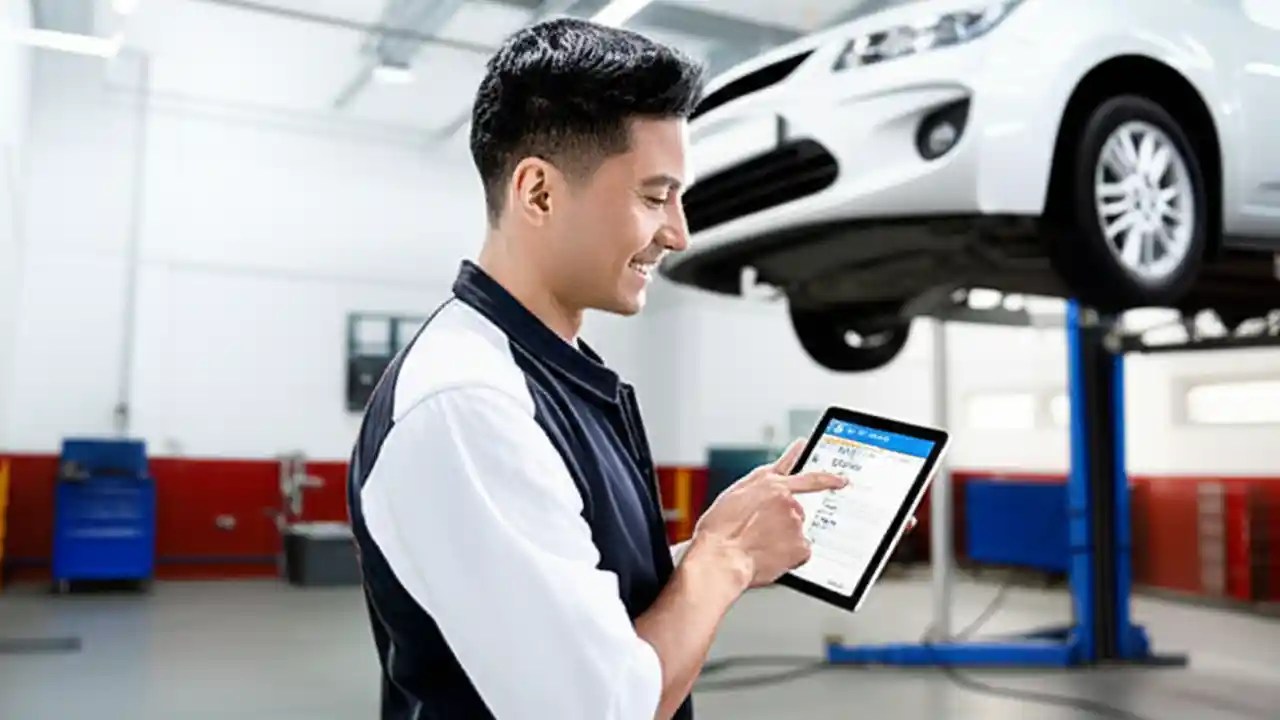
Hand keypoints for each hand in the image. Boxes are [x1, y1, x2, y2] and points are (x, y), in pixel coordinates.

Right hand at [690, 438, 845, 588]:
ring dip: (784, 538)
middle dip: (783, 521)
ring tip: (759, 545)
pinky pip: (800, 551)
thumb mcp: (736, 492)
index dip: (829, 478)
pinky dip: (788, 556)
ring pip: (797, 531)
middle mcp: (788, 500)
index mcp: (771, 483)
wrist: (720, 558)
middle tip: (761, 533)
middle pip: (797, 511)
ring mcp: (796, 523)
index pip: (810, 477)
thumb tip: (781, 469)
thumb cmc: (719, 529)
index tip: (842, 480)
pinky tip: (769, 555)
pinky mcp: (801, 546)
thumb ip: (764, 478)